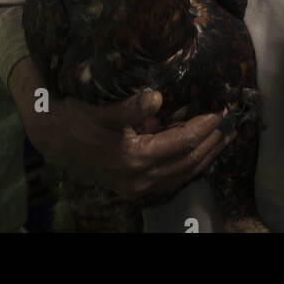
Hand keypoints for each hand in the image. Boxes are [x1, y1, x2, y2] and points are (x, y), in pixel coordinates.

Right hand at [7, 57, 234, 200]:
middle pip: (187, 162)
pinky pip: (169, 177)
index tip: (222, 111)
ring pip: (181, 174)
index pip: (182, 144)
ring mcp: (136, 186)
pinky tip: (197, 151)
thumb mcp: (101, 108)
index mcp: (135, 159)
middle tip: (233, 124)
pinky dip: (187, 164)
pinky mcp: (132, 185)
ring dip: (204, 156)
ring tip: (223, 138)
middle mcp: (139, 179)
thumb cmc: (76, 117)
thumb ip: (129, 106)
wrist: (50, 138)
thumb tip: (156, 97)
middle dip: (212, 143)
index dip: (205, 127)